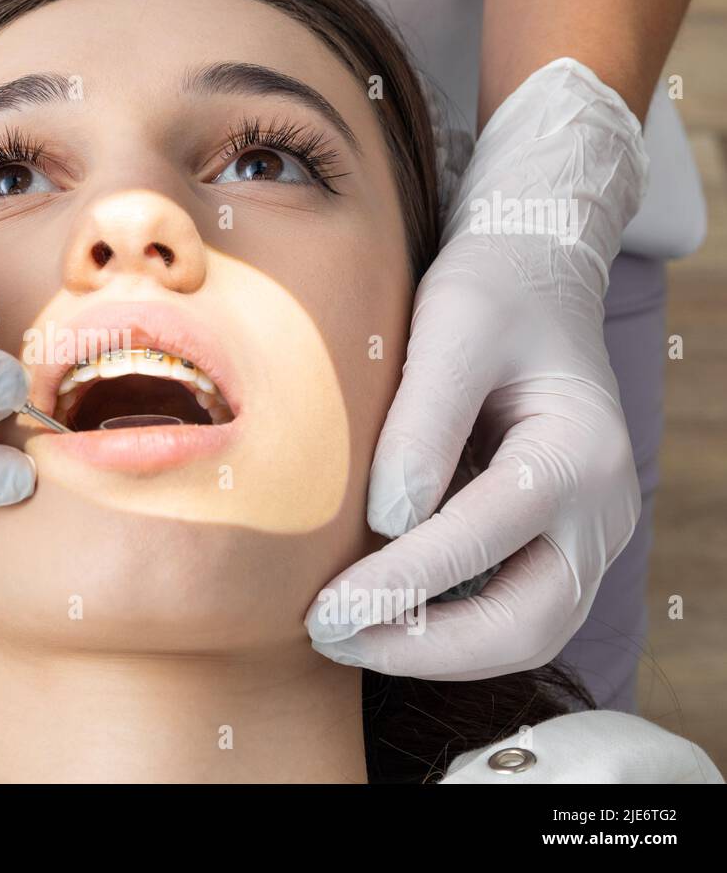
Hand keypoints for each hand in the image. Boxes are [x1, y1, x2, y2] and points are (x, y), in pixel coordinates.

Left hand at [306, 59, 649, 678]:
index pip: (487, 537)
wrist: (534, 277)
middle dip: (426, 646)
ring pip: (527, 633)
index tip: (325, 608)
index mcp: (579, 450)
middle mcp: (602, 508)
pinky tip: (380, 615)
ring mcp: (589, 534)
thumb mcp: (449, 331)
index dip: (402, 582)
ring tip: (345, 637)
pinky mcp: (559, 543)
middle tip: (330, 637)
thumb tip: (387, 521)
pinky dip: (452, 630)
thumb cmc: (490, 295)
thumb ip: (421, 423)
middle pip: (529, 622)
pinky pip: (514, 612)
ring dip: (437, 650)